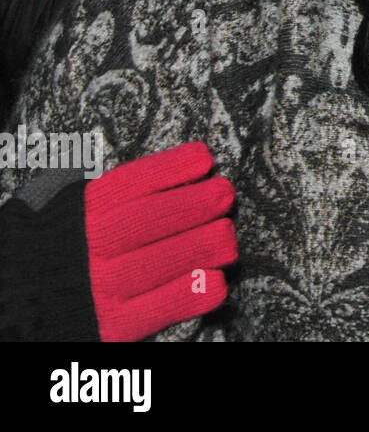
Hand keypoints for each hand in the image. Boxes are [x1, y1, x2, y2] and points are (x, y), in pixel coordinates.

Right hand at [85, 141, 237, 340]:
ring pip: (156, 264)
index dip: (168, 169)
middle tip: (225, 194)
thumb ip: (112, 195)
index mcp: (78, 217)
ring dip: (200, 247)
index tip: (204, 159)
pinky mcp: (113, 327)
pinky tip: (216, 283)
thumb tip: (182, 165)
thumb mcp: (73, 212)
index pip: (126, 186)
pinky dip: (189, 296)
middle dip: (190, 204)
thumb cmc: (65, 250)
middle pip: (144, 222)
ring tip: (227, 237)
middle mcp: (87, 251)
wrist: (23, 305)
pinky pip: (155, 312)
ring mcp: (99, 290)